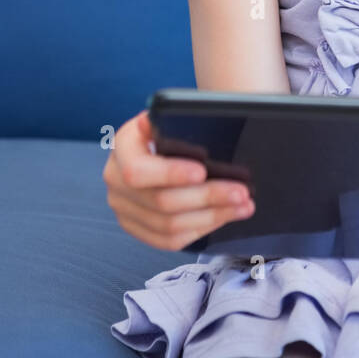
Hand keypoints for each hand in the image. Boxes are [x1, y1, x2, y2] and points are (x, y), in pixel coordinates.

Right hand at [103, 109, 255, 250]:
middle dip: (207, 197)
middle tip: (241, 191)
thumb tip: (158, 122)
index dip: (170, 174)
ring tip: (243, 205)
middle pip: (161, 202)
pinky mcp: (138, 228)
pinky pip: (169, 240)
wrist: (161, 145)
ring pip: (168, 226)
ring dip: (212, 216)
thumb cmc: (172, 129)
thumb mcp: (169, 117)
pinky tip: (225, 217)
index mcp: (122, 149)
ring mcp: (124, 209)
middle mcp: (115, 182)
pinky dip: (202, 229)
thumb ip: (168, 121)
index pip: (137, 171)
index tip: (203, 171)